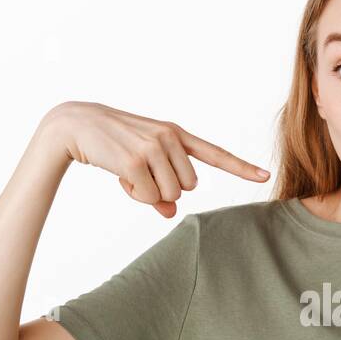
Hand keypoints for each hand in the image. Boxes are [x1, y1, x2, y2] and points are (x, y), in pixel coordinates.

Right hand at [41, 101, 269, 217]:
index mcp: (176, 135)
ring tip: (128, 171)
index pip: (215, 154)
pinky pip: (149, 197)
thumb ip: (161, 188)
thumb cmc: (113, 146)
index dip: (241, 167)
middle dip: (164, 189)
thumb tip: (171, 214)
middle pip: (189, 188)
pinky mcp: (136, 160)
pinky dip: (135, 195)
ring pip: (171, 195)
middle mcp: (170, 137)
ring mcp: (154, 147)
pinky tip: (120, 175)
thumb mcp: (142, 165)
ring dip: (149, 193)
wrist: (76, 125)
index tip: (264, 177)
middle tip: (139, 173)